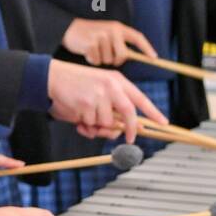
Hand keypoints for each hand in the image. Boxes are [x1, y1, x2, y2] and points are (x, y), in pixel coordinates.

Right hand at [47, 58, 166, 141]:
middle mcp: (111, 86)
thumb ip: (112, 105)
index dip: (153, 112)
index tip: (163, 123)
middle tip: (129, 139)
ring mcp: (99, 95)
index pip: (140, 98)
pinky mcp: (87, 104)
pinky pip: (91, 124)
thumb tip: (122, 129)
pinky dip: (85, 124)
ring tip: (86, 115)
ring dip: (97, 125)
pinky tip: (77, 114)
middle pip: (129, 114)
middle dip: (131, 129)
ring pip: (107, 123)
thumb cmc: (75, 84)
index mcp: (117, 80)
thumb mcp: (99, 88)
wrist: (52, 77)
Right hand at [61, 18, 156, 66]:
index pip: (137, 37)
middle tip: (106, 56)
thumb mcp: (107, 34)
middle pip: (123, 55)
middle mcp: (112, 30)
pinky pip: (97, 61)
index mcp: (118, 27)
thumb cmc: (90, 35)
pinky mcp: (91, 44)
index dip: (146, 48)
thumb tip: (130, 57)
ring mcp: (101, 36)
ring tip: (94, 50)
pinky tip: (87, 52)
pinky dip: (92, 60)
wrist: (69, 29)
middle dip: (116, 60)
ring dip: (101, 59)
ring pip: (109, 60)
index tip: (154, 58)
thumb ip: (119, 43)